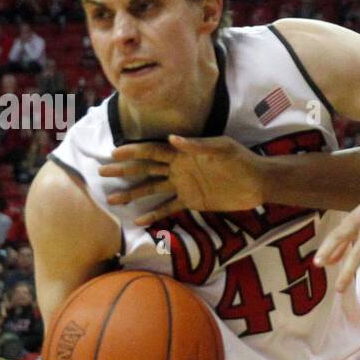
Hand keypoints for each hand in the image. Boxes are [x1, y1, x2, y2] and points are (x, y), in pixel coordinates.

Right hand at [100, 135, 265, 226]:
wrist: (257, 182)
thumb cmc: (241, 160)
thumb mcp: (221, 148)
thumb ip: (197, 145)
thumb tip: (172, 138)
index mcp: (183, 154)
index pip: (152, 151)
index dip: (133, 152)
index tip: (114, 153)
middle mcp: (178, 169)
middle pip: (145, 169)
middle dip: (124, 171)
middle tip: (102, 172)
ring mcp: (183, 186)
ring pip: (152, 189)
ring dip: (132, 193)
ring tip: (112, 200)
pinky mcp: (192, 201)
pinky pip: (169, 208)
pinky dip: (154, 214)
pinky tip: (139, 220)